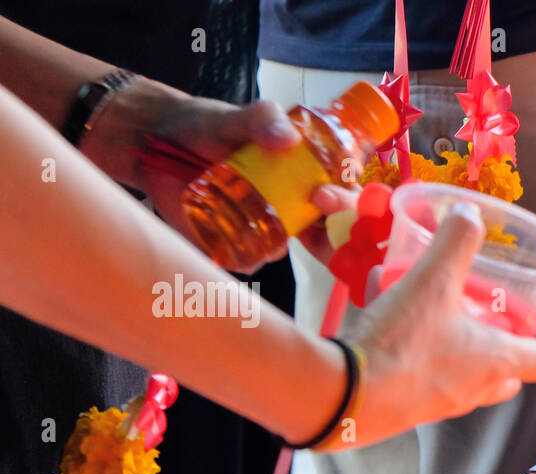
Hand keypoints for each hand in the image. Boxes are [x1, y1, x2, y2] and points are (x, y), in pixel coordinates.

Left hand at [95, 82, 349, 269]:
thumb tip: (287, 139)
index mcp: (303, 178)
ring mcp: (259, 227)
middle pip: (323, 234)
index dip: (346, 203)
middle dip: (329, 238)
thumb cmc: (208, 126)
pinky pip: (244, 261)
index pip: (342, 197)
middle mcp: (287, 207)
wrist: (157, 138)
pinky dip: (246, 261)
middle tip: (311, 224)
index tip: (326, 196)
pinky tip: (242, 255)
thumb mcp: (241, 116)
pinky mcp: (227, 241)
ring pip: (281, 249)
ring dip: (279, 248)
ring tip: (269, 242)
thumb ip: (264, 118)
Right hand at [328, 203, 535, 448]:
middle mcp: (475, 390)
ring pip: (470, 375)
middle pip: (513, 372)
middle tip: (497, 312)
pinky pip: (429, 376)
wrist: (344, 397)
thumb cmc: (401, 344)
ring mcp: (442, 403)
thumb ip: (456, 240)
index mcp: (497, 363)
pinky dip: (423, 350)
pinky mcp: (409, 407)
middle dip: (511, 342)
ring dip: (465, 344)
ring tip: (440, 306)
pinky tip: (394, 317)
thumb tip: (470, 213)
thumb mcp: (432, 279)